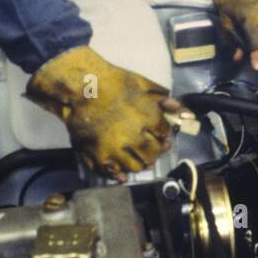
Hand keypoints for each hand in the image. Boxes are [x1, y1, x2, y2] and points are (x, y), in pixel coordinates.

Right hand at [26, 45, 181, 180]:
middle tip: (152, 148)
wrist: (80, 87)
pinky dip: (119, 175)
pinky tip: (122, 173)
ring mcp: (116, 149)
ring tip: (138, 159)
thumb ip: (160, 98)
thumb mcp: (141, 83)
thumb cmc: (113, 82)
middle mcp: (135, 137)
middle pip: (153, 153)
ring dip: (140, 163)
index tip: (160, 133)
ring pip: (136, 166)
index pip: (164, 133)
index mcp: (148, 118)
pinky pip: (113, 173)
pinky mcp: (98, 156)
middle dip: (155, 151)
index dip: (163, 133)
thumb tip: (177, 108)